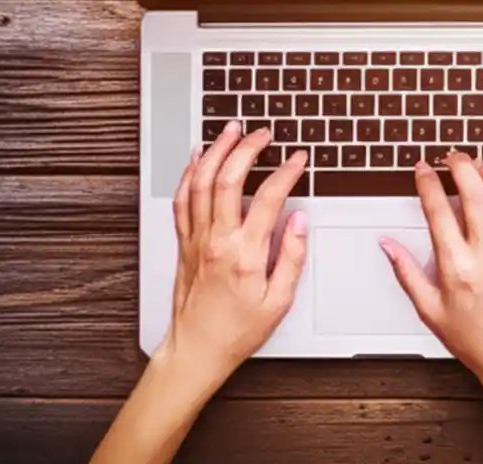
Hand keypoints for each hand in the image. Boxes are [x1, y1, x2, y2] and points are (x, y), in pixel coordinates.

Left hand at [161, 121, 308, 384]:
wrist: (196, 350)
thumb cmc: (237, 331)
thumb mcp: (278, 301)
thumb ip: (292, 257)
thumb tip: (299, 221)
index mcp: (244, 253)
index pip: (269, 198)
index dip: (287, 172)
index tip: (298, 159)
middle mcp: (216, 240)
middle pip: (229, 180)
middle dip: (247, 149)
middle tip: (262, 134)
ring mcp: (196, 239)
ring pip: (201, 183)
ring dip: (215, 152)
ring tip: (230, 132)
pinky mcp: (183, 243)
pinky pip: (183, 200)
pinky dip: (190, 174)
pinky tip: (198, 159)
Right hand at [380, 154, 482, 395]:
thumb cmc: (475, 341)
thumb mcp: (430, 311)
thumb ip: (407, 273)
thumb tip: (388, 245)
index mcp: (457, 267)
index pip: (438, 211)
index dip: (428, 183)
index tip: (423, 170)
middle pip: (473, 194)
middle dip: (460, 166)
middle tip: (451, 157)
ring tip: (478, 164)